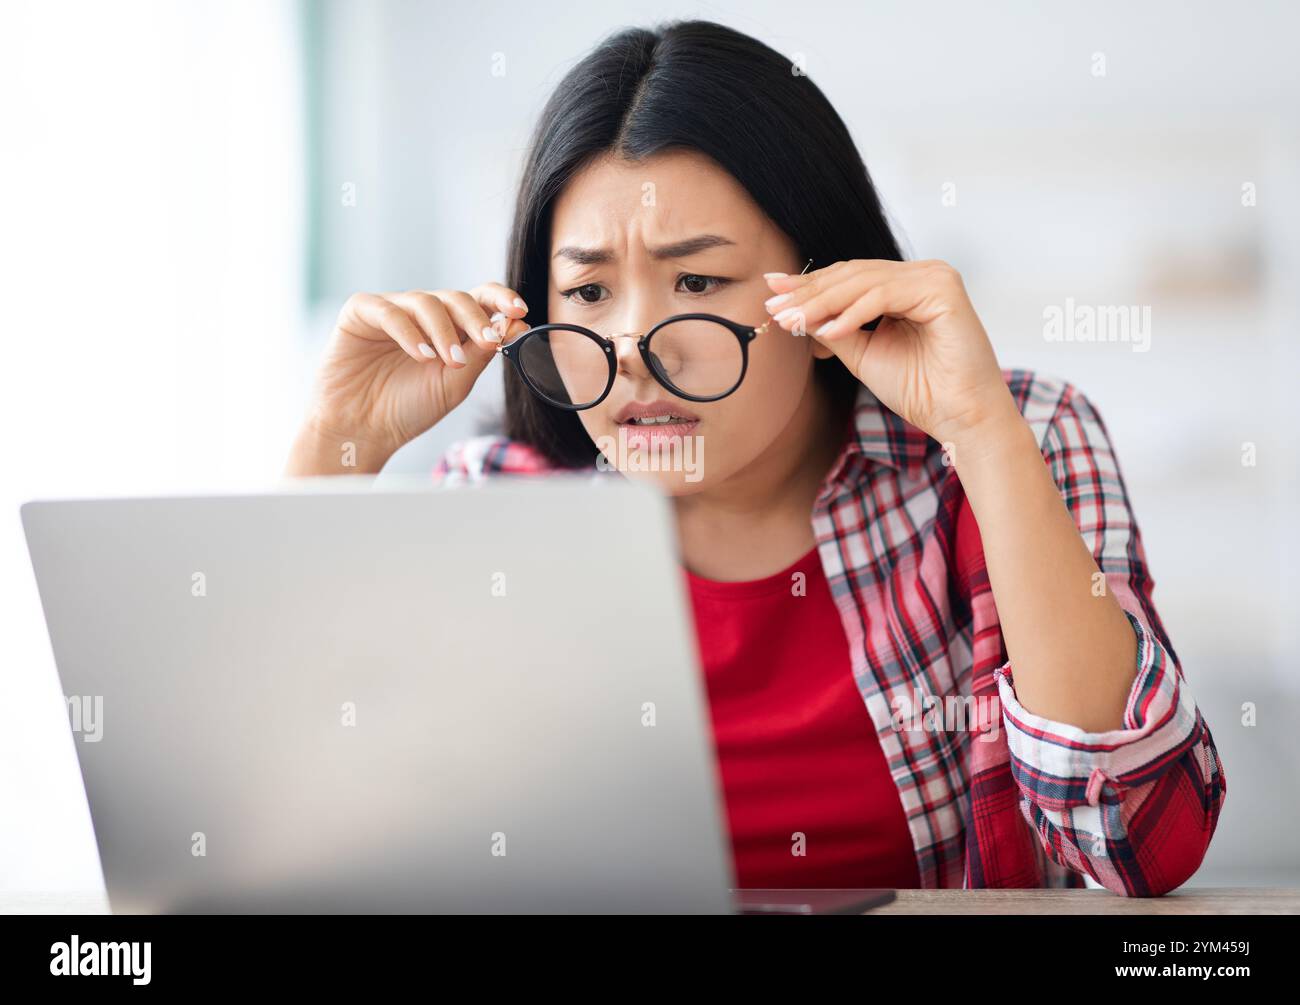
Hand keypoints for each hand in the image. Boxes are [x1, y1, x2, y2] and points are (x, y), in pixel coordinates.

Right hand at [289, 284, 528, 473]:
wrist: (362, 431)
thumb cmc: (408, 408)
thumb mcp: (454, 383)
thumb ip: (481, 354)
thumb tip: (516, 324)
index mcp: (450, 327)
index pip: (479, 299)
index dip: (500, 299)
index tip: (519, 311)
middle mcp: (422, 314)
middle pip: (456, 298)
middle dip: (476, 319)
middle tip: (488, 343)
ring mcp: (392, 310)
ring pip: (426, 302)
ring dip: (444, 332)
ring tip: (451, 362)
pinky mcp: (360, 313)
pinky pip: (389, 312)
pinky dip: (409, 333)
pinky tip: (421, 356)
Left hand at [763, 260, 1015, 445]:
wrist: (960, 418)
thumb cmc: (919, 390)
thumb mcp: (861, 353)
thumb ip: (831, 327)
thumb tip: (791, 308)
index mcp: (906, 285)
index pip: (849, 278)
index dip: (809, 286)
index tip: (772, 295)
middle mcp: (922, 274)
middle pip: (853, 275)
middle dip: (809, 292)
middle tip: (774, 305)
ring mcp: (935, 277)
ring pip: (865, 282)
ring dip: (823, 302)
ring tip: (792, 320)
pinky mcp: (943, 289)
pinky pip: (885, 296)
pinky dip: (853, 314)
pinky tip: (829, 332)